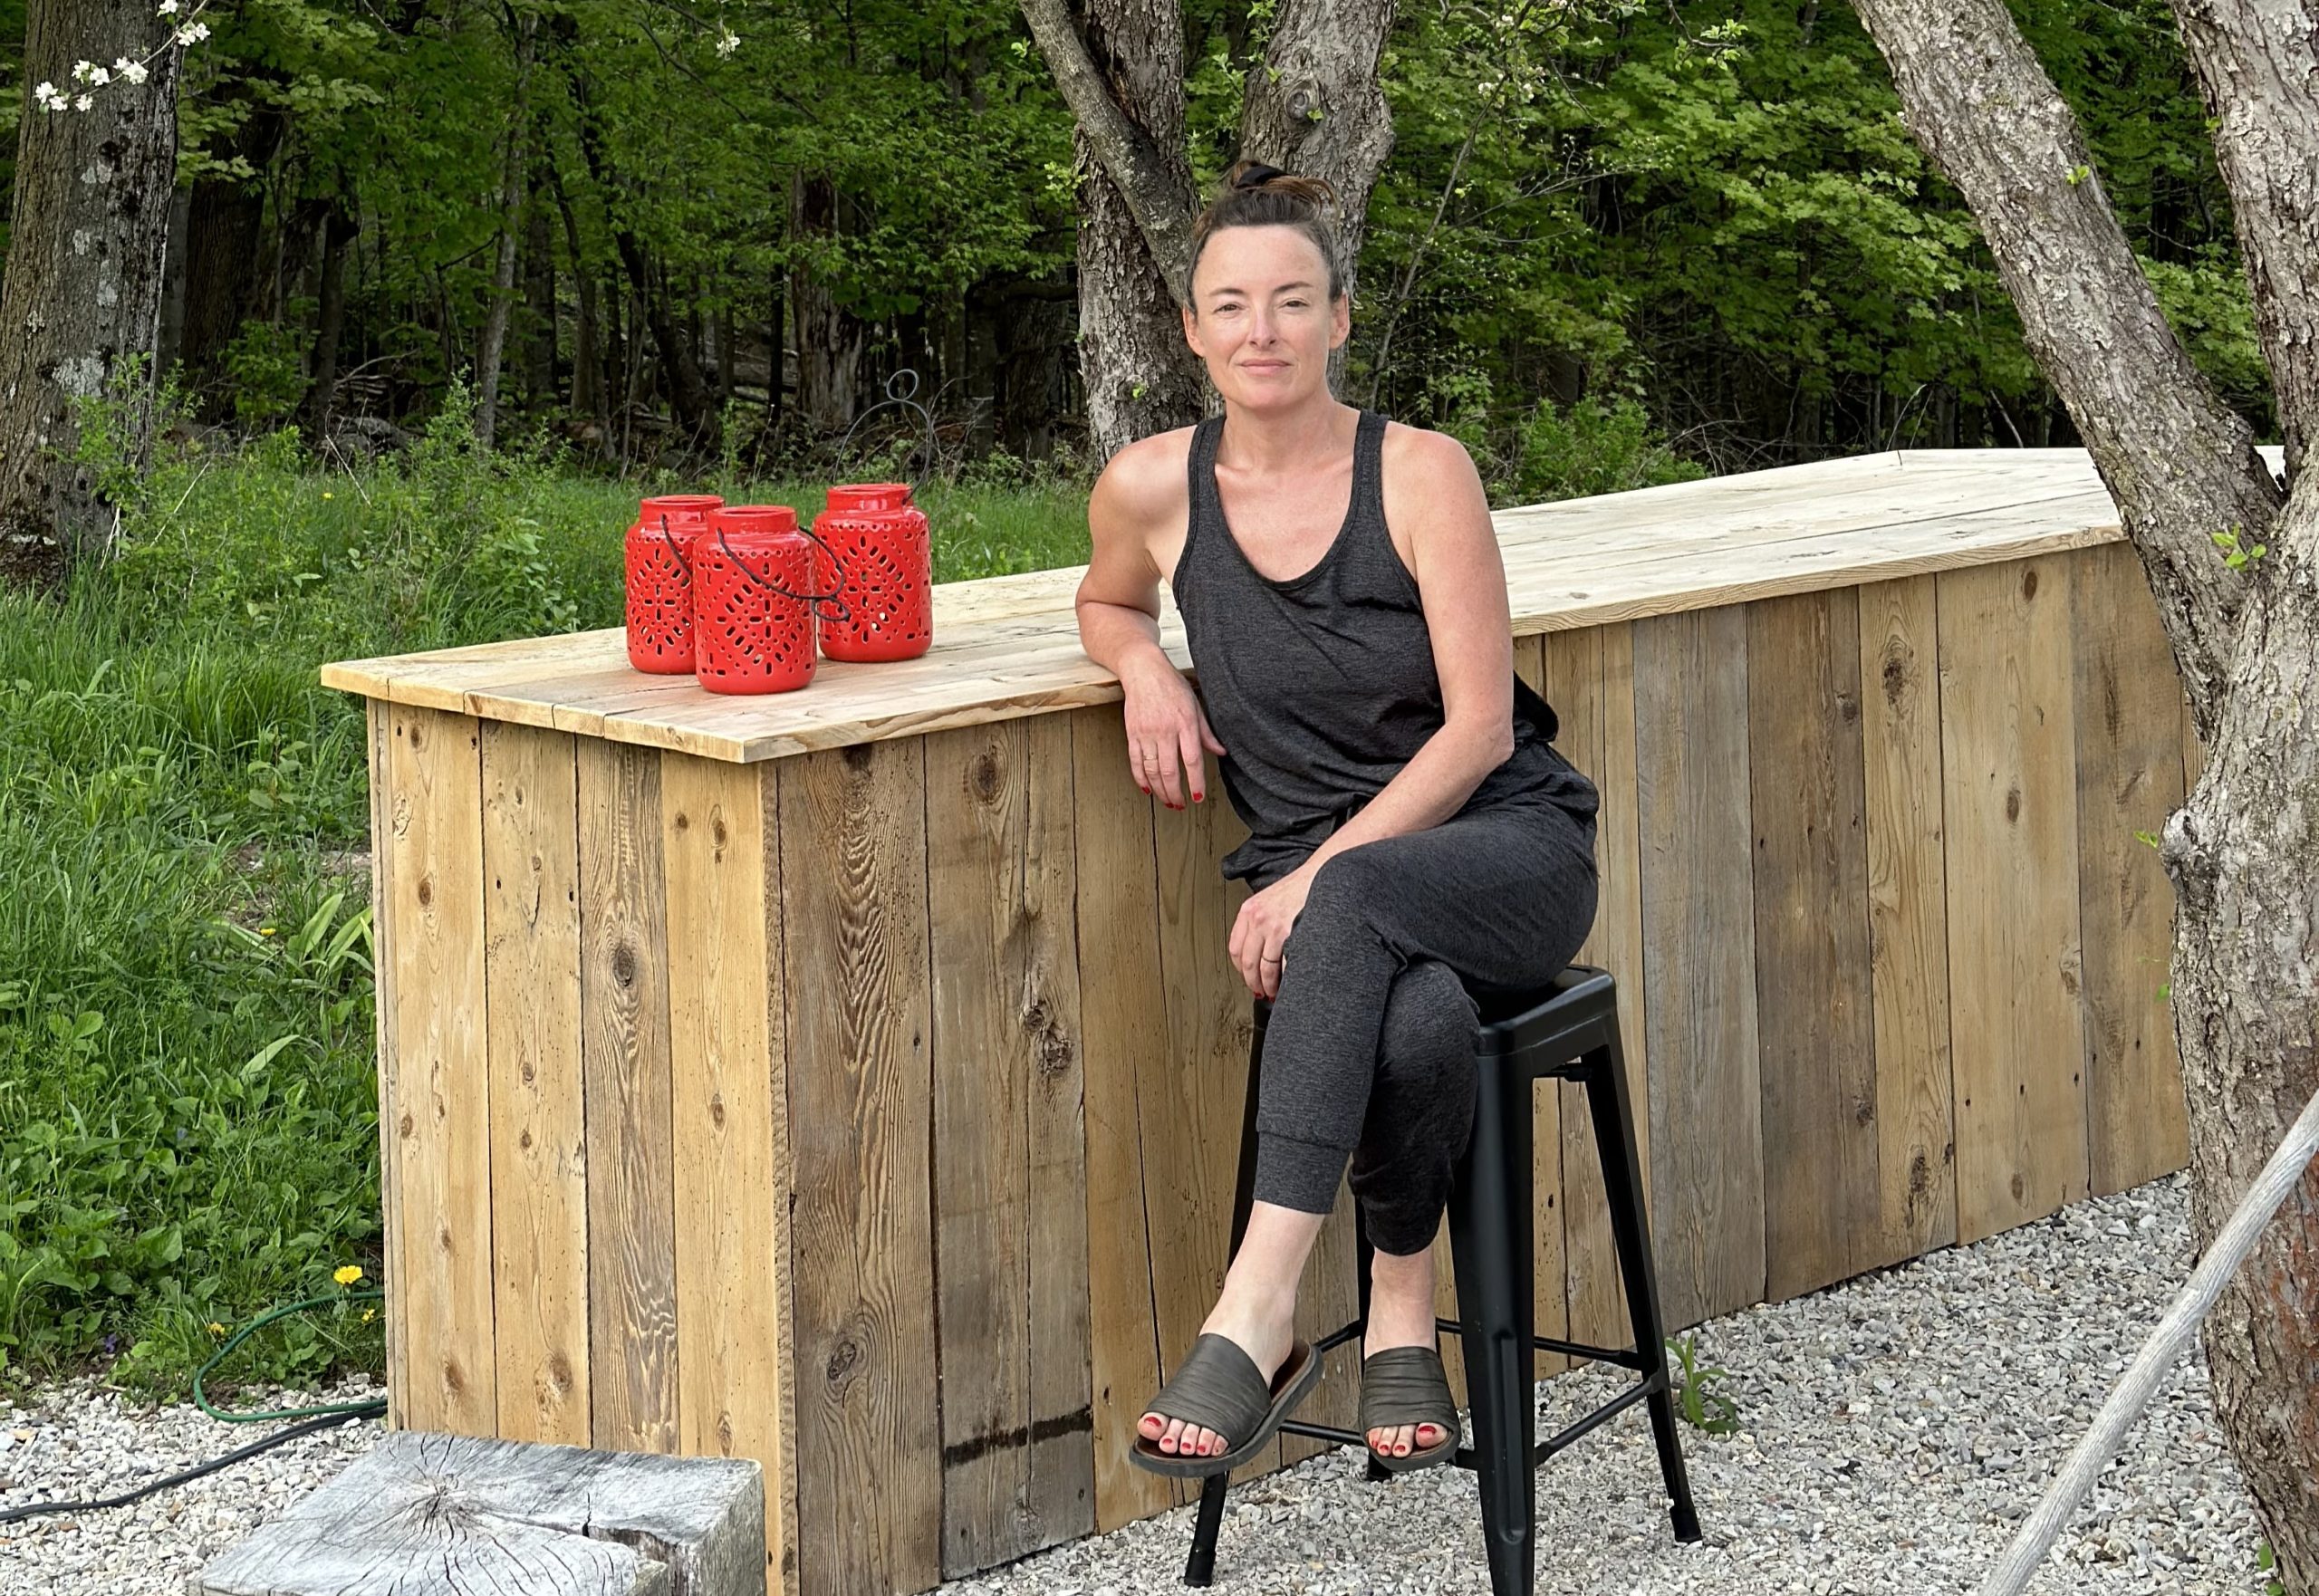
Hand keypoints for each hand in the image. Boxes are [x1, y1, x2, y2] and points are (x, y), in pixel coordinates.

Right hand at [1121, 657, 1225, 809]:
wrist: (1142, 670)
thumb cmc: (1171, 685)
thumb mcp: (1195, 705)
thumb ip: (1206, 732)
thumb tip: (1221, 751)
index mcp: (1184, 723)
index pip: (1191, 759)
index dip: (1195, 782)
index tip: (1198, 797)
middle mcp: (1164, 730)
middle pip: (1169, 770)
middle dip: (1175, 793)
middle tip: (1181, 805)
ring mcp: (1145, 733)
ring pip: (1151, 770)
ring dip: (1159, 790)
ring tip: (1167, 801)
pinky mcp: (1131, 733)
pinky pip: (1135, 762)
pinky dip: (1140, 778)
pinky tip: (1148, 789)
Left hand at [1229, 864, 1313, 998]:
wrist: (1324, 873)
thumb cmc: (1302, 887)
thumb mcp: (1271, 899)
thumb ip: (1260, 920)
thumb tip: (1258, 950)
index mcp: (1249, 910)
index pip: (1235, 949)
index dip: (1240, 969)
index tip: (1247, 978)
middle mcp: (1258, 918)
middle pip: (1248, 963)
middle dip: (1253, 983)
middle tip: (1261, 993)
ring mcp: (1274, 926)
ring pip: (1264, 968)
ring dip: (1269, 986)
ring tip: (1274, 993)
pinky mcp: (1291, 932)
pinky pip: (1285, 965)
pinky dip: (1286, 979)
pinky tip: (1290, 983)